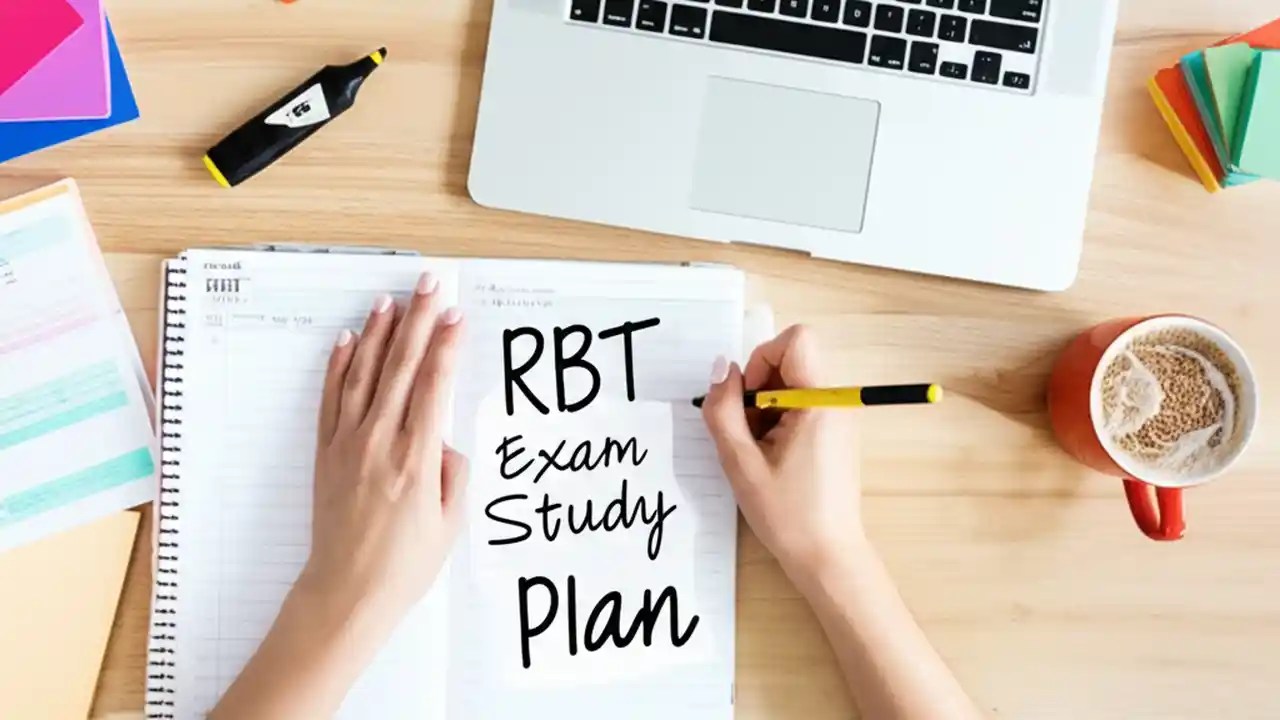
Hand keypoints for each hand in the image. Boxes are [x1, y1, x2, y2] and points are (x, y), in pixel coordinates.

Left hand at [299, 272, 467, 621]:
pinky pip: (332, 400)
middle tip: (430, 286)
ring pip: (366, 374)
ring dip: (380, 334)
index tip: (457, 315)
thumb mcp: (451, 523)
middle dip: (419, 321)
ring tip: (391, 300)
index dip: (447, 345)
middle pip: (403, 367)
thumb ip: (454, 473)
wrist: (347, 593)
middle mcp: (380, 443)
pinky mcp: (326, 454)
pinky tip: (351, 341)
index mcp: (417, 459)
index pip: (434, 385)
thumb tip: (445, 440)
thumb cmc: (403, 566)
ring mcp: (349, 445)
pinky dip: (340, 367)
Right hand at [700, 325, 863, 583]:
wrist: (828, 557)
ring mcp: (839, 417)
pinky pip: (801, 405)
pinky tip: (771, 456)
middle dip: (758, 387)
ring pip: (792, 384)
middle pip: (791, 361)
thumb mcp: (741, 463)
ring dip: (765, 407)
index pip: (795, 340)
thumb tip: (720, 371)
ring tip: (758, 450)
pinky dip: (778, 420)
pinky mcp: (835, 432)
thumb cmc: (788, 515)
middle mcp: (837, 403)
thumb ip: (723, 410)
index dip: (761, 359)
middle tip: (747, 432)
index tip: (747, 399)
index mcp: (820, 403)